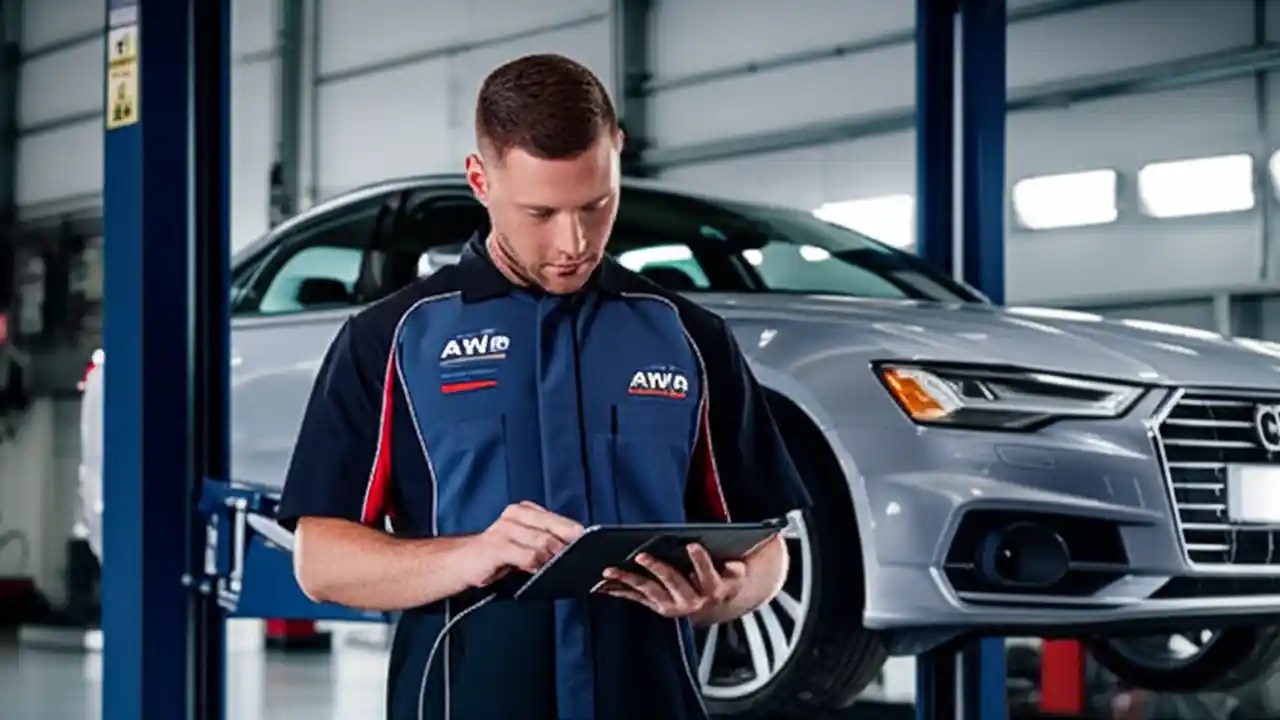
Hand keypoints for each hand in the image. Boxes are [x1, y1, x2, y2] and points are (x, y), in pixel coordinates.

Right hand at [465, 501, 584, 587]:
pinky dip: (538, 565)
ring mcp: (505, 528)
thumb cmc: (495, 556)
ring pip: (544, 542)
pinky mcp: (497, 546)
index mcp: (525, 510)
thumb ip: (544, 542)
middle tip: (581, 559)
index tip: (591, 547)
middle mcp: (516, 514)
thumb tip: (576, 550)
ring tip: (558, 568)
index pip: (559, 519)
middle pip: (555, 527)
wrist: (460, 563)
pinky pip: (528, 556)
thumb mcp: (522, 544)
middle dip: (569, 545)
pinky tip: (539, 572)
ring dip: (554, 558)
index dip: (575, 534)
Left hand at [597, 543, 747, 623]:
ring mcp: (673, 606)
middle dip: (657, 569)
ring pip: (648, 593)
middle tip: (641, 555)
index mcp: (715, 589)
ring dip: (628, 581)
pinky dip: (619, 591)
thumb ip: (737, 563)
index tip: (693, 544)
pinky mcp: (658, 607)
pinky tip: (602, 583)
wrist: (719, 602)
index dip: (701, 561)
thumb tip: (742, 553)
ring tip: (609, 570)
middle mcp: (693, 602)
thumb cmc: (726, 576)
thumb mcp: (737, 569)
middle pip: (673, 584)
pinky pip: (637, 598)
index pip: (708, 575)